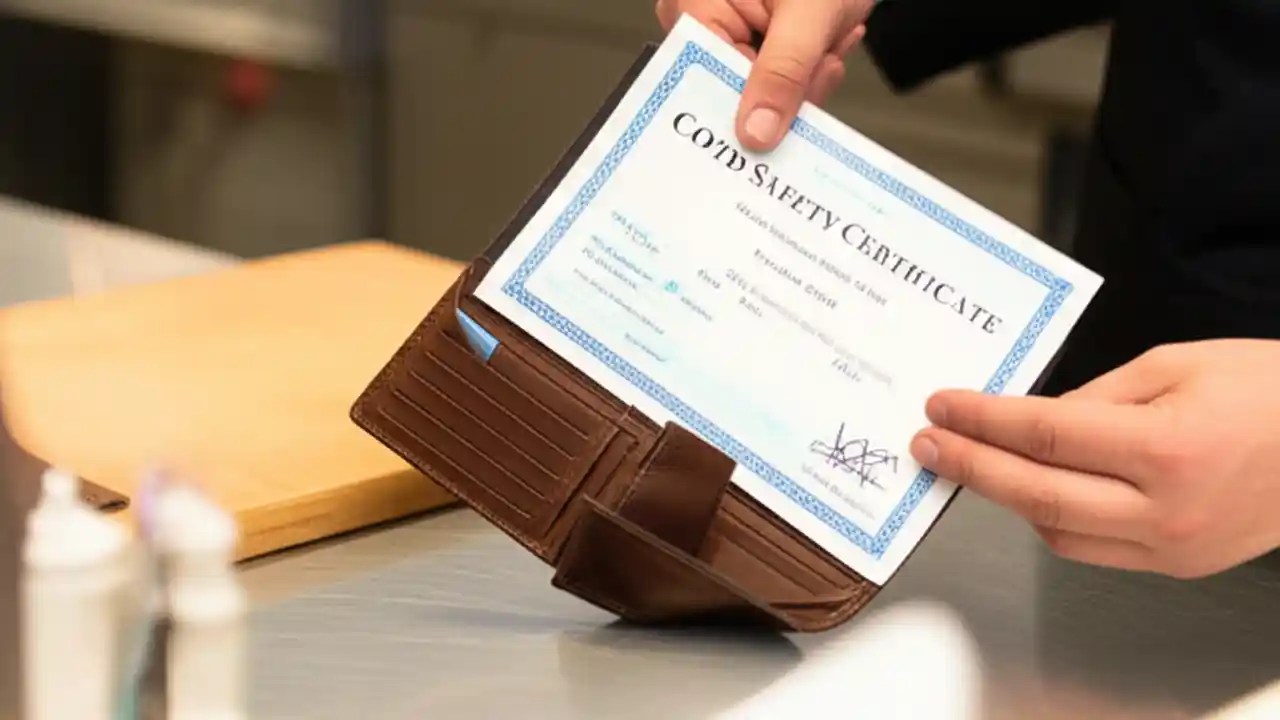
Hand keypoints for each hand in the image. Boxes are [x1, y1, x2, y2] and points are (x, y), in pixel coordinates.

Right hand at [654, 0, 874, 150]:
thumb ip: (784, 71)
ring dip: (804, 79)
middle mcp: (699, 18)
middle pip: (729, 89)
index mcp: (692, 0)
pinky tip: (828, 44)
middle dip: (785, 87)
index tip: (783, 119)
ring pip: (758, 93)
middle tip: (823, 62)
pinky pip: (774, 84)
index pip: (700, 73)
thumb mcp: (808, 14)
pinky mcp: (754, 46)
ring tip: (830, 43)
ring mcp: (727, 34)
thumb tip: (755, 134)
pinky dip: (808, 72)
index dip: (744, 100)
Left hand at [909, 339, 1279, 578]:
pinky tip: (1039, 487)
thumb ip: (1095, 396)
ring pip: (1058, 533)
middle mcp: (1165, 509)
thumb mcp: (1176, 365)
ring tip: (977, 460)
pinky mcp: (1180, 564)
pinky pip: (1096, 549)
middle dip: (970, 467)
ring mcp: (1173, 546)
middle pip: (1035, 494)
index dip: (982, 421)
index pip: (1044, 437)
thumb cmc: (1271, 390)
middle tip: (927, 444)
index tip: (942, 406)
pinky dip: (1057, 518)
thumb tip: (1032, 417)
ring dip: (1010, 498)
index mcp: (1167, 448)